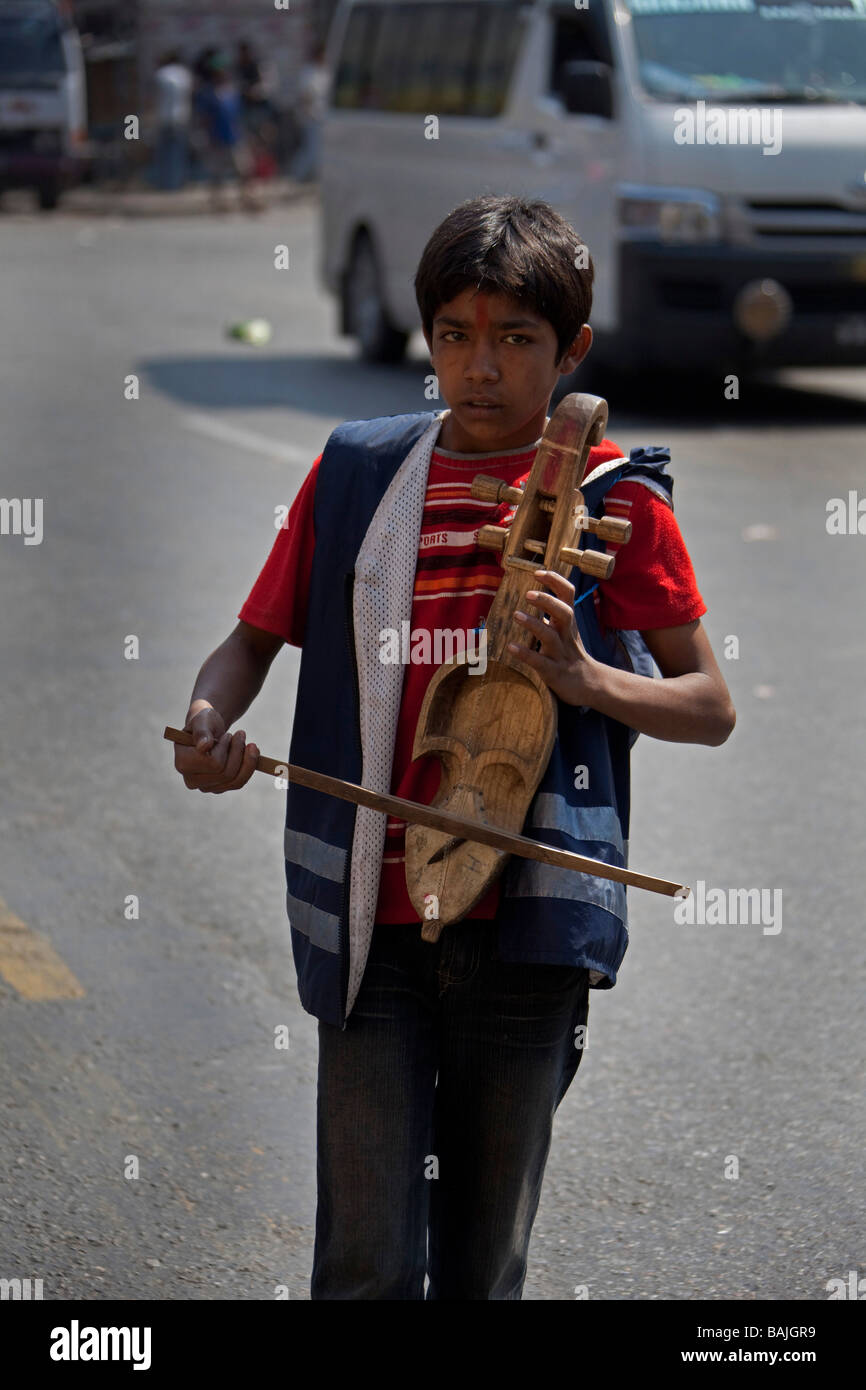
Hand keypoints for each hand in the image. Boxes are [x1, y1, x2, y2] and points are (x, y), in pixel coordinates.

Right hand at [174, 705, 258, 793]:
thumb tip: (203, 747)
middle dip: (238, 752)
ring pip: (235, 780)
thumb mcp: (203, 720)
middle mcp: (191, 780)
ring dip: (246, 759)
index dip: (225, 747)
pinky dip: (248, 766)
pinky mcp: (218, 788)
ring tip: (243, 741)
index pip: (214, 763)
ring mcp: (205, 787)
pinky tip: (250, 752)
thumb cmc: (204, 721)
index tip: (227, 735)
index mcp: (182, 763)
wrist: (210, 728)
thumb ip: (202, 731)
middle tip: (239, 734)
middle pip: (226, 774)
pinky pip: (239, 782)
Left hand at [506, 569, 599, 705]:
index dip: (555, 581)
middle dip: (547, 601)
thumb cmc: (571, 655)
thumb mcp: (565, 631)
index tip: (538, 572)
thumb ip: (552, 615)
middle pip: (564, 613)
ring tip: (516, 615)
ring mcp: (561, 654)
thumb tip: (537, 597)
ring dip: (533, 624)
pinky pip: (540, 662)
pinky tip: (511, 647)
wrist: (590, 685)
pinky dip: (526, 654)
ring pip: (550, 637)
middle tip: (528, 593)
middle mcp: (566, 635)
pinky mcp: (554, 673)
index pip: (567, 595)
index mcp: (567, 623)